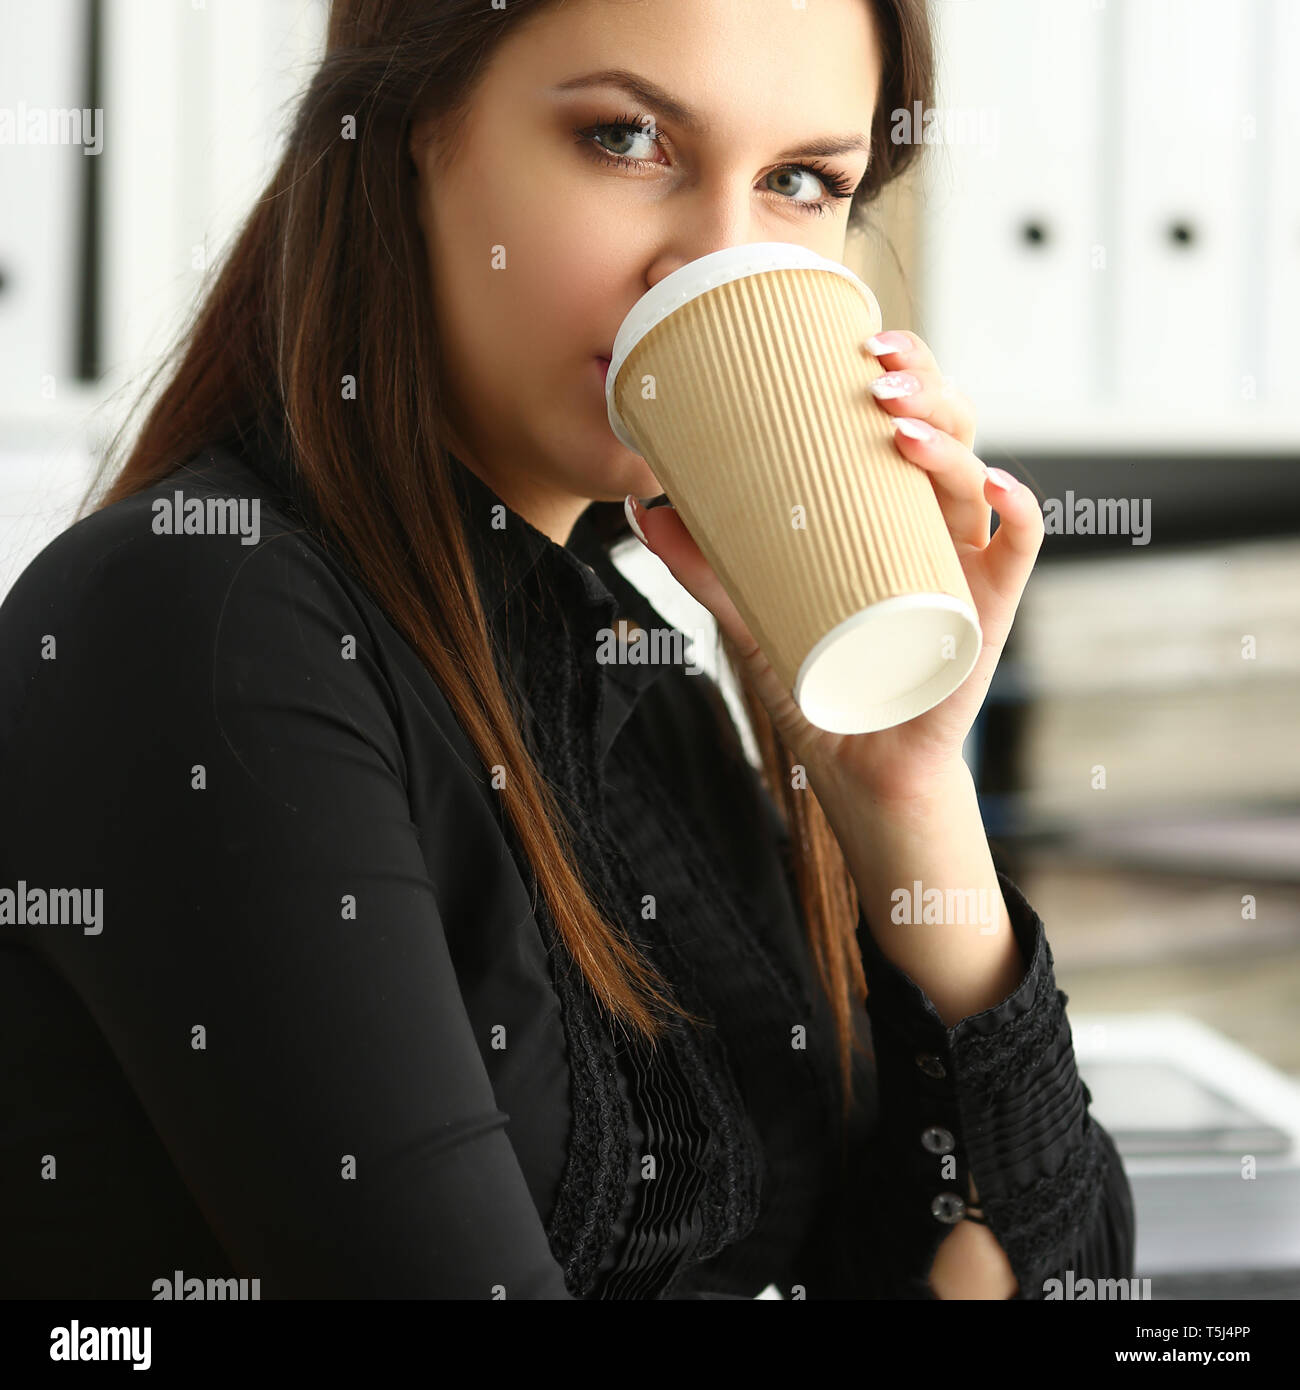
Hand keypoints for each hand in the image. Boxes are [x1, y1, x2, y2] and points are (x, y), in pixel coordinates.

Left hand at [623, 328, 1043, 803]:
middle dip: (924, 384)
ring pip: (979, 476)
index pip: (909, 413)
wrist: (855, 761)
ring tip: (898, 425)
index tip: (856, 340)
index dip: (901, 364)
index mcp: (891, 507)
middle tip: (874, 375)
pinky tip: (995, 486)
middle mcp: (935, 523)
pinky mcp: (987, 612)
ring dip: (948, 438)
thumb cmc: (818, 677)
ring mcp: (964, 564)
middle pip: (951, 427)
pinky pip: (1019, 551)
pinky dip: (1017, 514)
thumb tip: (641, 505)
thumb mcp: (750, 611)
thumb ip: (704, 563)